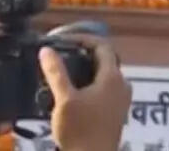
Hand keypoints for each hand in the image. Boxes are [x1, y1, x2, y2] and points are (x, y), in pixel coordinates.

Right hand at [41, 34, 131, 150]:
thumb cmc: (80, 130)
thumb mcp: (64, 100)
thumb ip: (56, 73)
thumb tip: (47, 50)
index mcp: (113, 77)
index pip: (103, 46)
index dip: (83, 38)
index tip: (63, 40)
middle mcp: (122, 85)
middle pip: (105, 60)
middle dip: (83, 54)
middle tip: (61, 55)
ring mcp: (121, 100)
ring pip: (103, 76)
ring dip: (84, 71)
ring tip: (62, 74)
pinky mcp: (115, 113)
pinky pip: (103, 90)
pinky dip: (88, 85)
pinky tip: (70, 95)